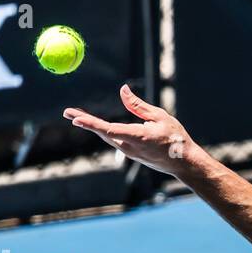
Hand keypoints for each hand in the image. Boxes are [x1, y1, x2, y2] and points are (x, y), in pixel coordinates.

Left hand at [64, 85, 199, 177]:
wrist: (184, 163)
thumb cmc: (176, 138)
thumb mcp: (160, 117)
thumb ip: (138, 105)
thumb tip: (122, 89)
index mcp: (138, 137)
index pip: (109, 130)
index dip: (91, 124)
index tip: (75, 119)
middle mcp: (130, 147)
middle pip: (102, 133)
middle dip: (84, 121)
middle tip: (67, 112)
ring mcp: (130, 152)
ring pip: (107, 137)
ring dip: (91, 125)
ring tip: (75, 116)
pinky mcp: (132, 154)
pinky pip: (113, 140)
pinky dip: (102, 131)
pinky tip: (95, 125)